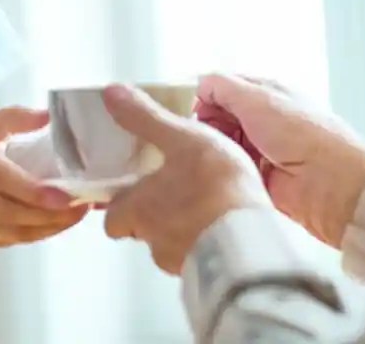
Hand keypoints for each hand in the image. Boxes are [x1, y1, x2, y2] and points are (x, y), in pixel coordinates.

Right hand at [0, 107, 86, 247]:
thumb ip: (14, 116)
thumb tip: (49, 115)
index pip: (0, 178)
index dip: (32, 190)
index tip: (64, 195)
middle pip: (8, 211)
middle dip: (47, 214)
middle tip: (82, 206)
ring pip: (10, 231)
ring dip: (47, 228)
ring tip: (77, 214)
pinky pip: (8, 240)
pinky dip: (35, 236)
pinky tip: (58, 224)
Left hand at [102, 85, 269, 274]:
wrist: (253, 238)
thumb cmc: (214, 185)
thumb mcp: (181, 138)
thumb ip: (145, 118)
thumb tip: (111, 93)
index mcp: (136, 209)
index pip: (112, 217)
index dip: (121, 203)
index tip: (134, 188)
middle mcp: (152, 240)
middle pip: (140, 232)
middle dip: (152, 217)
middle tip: (173, 193)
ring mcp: (179, 259)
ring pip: (170, 244)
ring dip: (180, 228)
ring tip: (203, 205)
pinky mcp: (208, 271)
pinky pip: (198, 255)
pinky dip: (204, 241)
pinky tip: (221, 224)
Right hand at [195, 74, 364, 247]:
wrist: (333, 186)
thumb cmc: (304, 136)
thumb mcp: (258, 99)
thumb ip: (224, 87)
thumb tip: (201, 85)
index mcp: (268, 94)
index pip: (225, 88)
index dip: (207, 98)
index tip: (197, 112)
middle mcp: (264, 120)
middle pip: (220, 117)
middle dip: (208, 124)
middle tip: (204, 136)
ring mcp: (262, 150)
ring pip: (223, 144)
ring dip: (216, 148)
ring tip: (213, 155)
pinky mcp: (261, 179)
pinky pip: (232, 169)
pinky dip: (224, 169)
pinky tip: (219, 172)